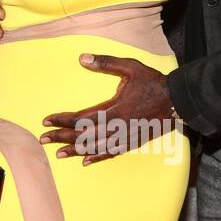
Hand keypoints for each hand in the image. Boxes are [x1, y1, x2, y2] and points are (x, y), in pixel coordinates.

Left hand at [40, 53, 176, 163]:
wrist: (177, 101)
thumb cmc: (153, 83)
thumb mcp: (131, 67)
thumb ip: (106, 63)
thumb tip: (83, 58)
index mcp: (114, 108)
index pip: (81, 117)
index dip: (62, 119)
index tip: (46, 120)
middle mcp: (117, 126)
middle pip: (83, 135)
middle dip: (62, 137)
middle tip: (43, 140)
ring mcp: (125, 136)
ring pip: (95, 147)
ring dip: (75, 150)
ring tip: (58, 154)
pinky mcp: (132, 142)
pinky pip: (111, 152)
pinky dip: (97, 157)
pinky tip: (85, 161)